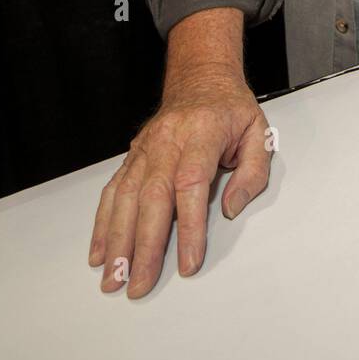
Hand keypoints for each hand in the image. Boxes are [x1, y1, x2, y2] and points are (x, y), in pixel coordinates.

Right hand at [88, 69, 273, 297]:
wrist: (201, 76)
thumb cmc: (230, 108)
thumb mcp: (259, 132)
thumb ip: (252, 173)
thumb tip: (232, 208)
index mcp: (202, 133)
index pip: (191, 185)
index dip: (188, 227)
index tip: (188, 261)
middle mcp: (168, 140)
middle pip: (152, 198)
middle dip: (143, 246)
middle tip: (139, 283)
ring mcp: (146, 149)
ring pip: (126, 197)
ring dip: (117, 241)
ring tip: (113, 276)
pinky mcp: (133, 156)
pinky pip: (113, 190)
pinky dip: (103, 223)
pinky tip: (100, 250)